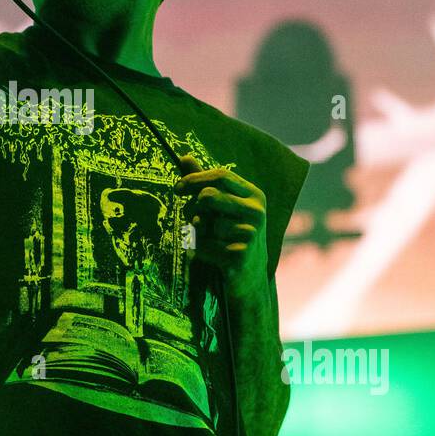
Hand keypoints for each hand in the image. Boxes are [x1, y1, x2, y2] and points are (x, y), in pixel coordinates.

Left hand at [175, 154, 268, 301]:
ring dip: (198, 233)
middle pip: (209, 195)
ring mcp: (251, 233)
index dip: (194, 179)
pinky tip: (214, 257)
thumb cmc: (231, 237)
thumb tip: (184, 156)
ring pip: (204, 223)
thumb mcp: (222, 208)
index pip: (221, 175)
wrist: (249, 279)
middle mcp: (257, 211)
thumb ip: (204, 183)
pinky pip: (204, 245)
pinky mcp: (240, 255)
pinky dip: (201, 251)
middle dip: (193, 208)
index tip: (177, 189)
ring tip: (211, 242)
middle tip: (194, 220)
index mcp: (254, 195)